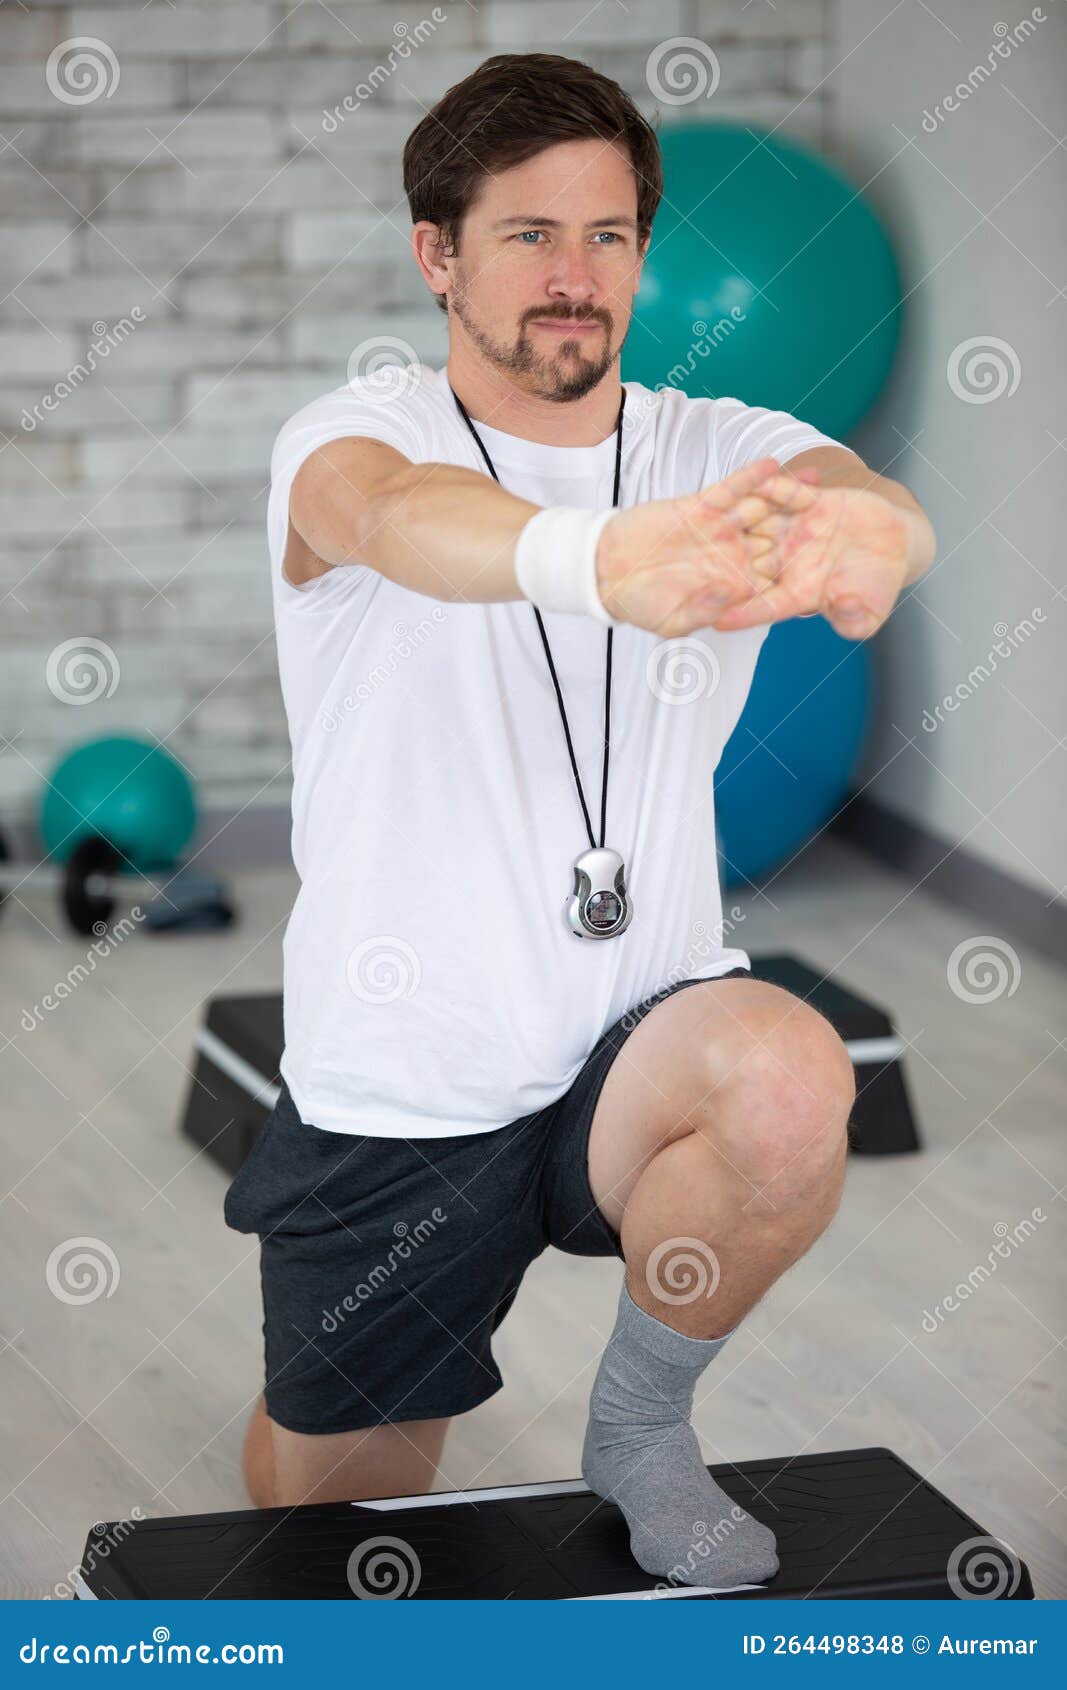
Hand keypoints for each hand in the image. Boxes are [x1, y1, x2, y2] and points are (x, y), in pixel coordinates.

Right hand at [596, 458, 825, 637]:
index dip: (803, 573)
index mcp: (731, 585)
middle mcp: (731, 555)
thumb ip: (703, 609)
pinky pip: (730, 490)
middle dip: (808, 529)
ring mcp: (717, 530)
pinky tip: (773, 464)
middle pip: (777, 539)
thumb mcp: (670, 620)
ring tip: (820, 481)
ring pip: (760, 510)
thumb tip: (731, 591)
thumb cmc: (638, 604)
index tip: (836, 568)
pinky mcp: (700, 508)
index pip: (773, 579)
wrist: (605, 570)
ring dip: (787, 495)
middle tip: (845, 517)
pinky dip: (749, 478)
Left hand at [711, 478, 929, 640]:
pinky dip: (774, 484)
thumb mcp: (869, 613)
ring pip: (760, 523)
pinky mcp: (810, 503)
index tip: (717, 621)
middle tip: (692, 567)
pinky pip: (787, 493)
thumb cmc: (878, 586)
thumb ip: (853, 620)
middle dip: (722, 564)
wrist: (897, 545)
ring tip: (713, 513)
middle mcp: (788, 561)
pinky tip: (757, 476)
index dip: (742, 613)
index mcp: (796, 592)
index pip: (763, 605)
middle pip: (749, 563)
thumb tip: (843, 611)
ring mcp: (796, 530)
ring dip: (740, 518)